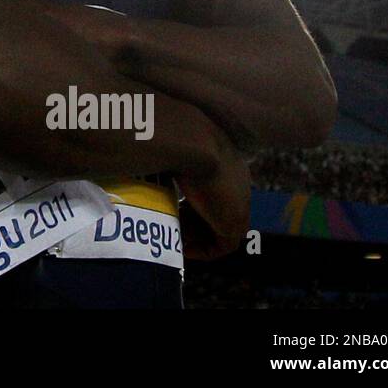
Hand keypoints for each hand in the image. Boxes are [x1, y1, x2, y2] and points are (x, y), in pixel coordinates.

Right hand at [176, 136, 250, 260]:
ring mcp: (240, 206)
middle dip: (194, 221)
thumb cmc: (180, 137)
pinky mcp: (234, 225)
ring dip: (195, 235)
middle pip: (217, 212)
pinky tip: (181, 246)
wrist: (194, 143)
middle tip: (172, 224)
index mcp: (230, 165)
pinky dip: (201, 250)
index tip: (172, 206)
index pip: (215, 192)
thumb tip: (147, 154)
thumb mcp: (176, 147)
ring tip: (173, 235)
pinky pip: (220, 247)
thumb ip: (171, 155)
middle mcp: (240, 186)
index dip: (193, 202)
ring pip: (218, 230)